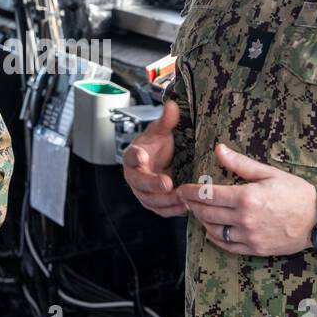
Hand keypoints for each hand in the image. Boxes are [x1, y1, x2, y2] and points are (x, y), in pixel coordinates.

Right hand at [123, 99, 187, 216]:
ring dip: (165, 201)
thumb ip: (166, 121)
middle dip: (152, 184)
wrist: (159, 159)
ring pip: (150, 200)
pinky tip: (185, 207)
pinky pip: (160, 210)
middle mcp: (135, 175)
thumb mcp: (161, 131)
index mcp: (133, 155)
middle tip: (167, 183)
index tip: (141, 156)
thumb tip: (172, 106)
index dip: (135, 157)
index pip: (131, 156)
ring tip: (181, 198)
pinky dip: (171, 210)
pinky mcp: (154, 202)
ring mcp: (143, 191)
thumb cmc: (157, 145)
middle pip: (139, 182)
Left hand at [175, 142, 316, 256]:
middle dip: (192, 205)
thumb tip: (218, 149)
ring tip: (198, 212)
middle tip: (185, 199)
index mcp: (246, 197)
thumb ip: (240, 163)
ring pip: (213, 231)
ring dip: (202, 221)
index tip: (182, 189)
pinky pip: (227, 246)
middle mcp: (244, 219)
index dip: (190, 192)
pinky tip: (212, 230)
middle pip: (206, 213)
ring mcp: (249, 236)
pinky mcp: (254, 249)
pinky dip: (215, 237)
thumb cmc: (296, 192)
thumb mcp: (268, 173)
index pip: (208, 194)